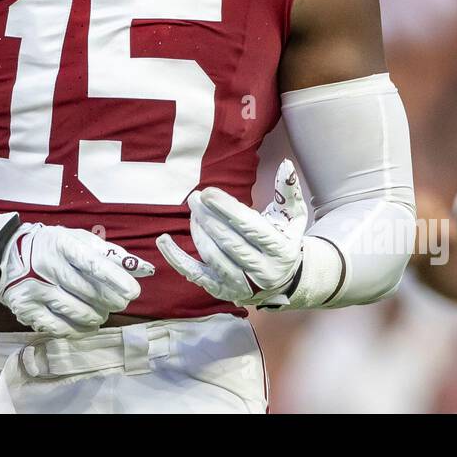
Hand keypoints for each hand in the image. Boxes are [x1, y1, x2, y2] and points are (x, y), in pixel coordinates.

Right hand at [0, 223, 154, 336]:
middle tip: (120, 302)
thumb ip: (111, 255)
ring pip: (78, 311)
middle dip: (111, 300)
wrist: (5, 255)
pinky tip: (88, 325)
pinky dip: (80, 329)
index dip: (115, 278)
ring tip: (102, 313)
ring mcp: (35, 289)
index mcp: (62, 243)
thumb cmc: (52, 248)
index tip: (134, 291)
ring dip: (98, 316)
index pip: (93, 262)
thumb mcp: (78, 241)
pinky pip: (61, 326)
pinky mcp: (27, 309)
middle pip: (89, 291)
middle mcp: (47, 265)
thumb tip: (145, 269)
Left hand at [156, 159, 307, 306]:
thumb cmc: (285, 242)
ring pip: (212, 256)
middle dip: (209, 217)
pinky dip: (177, 258)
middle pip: (230, 241)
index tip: (208, 192)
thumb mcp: (292, 218)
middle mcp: (263, 271)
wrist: (285, 283)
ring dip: (198, 231)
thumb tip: (285, 165)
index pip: (251, 227)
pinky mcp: (222, 291)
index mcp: (281, 251)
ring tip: (193, 211)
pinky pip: (195, 274)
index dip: (227, 209)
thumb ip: (288, 192)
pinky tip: (164, 240)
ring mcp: (242, 285)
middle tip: (195, 198)